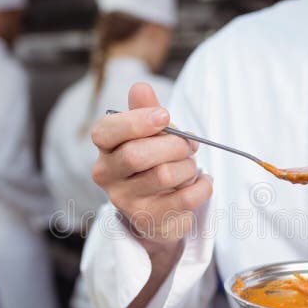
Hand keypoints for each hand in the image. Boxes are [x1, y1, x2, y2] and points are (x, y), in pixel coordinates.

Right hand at [91, 82, 212, 247]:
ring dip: (188, 166)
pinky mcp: (150, 220)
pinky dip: (203, 186)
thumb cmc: (153, 163)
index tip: (164, 116)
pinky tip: (202, 182)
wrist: (159, 211)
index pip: (105, 132)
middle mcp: (107, 176)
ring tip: (190, 167)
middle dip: (173, 145)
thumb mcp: (150, 134)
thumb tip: (140, 87)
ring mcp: (126, 201)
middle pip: (137, 155)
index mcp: (104, 148)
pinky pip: (185, 198)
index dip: (136, 121)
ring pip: (164, 175)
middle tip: (190, 145)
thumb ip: (146, 110)